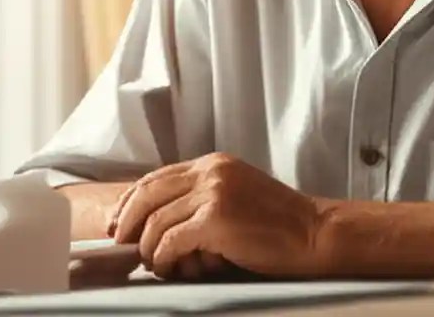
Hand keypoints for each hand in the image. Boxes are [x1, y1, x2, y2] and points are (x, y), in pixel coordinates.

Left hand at [108, 153, 326, 279]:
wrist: (314, 234)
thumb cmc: (279, 225)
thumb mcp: (236, 195)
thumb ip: (201, 198)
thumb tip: (156, 223)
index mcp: (213, 163)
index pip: (155, 178)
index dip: (130, 201)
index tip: (119, 223)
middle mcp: (210, 172)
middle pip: (146, 194)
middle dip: (127, 222)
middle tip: (122, 245)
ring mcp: (213, 193)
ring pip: (155, 223)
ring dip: (151, 250)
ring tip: (160, 266)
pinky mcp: (216, 219)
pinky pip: (170, 242)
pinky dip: (165, 259)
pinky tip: (173, 269)